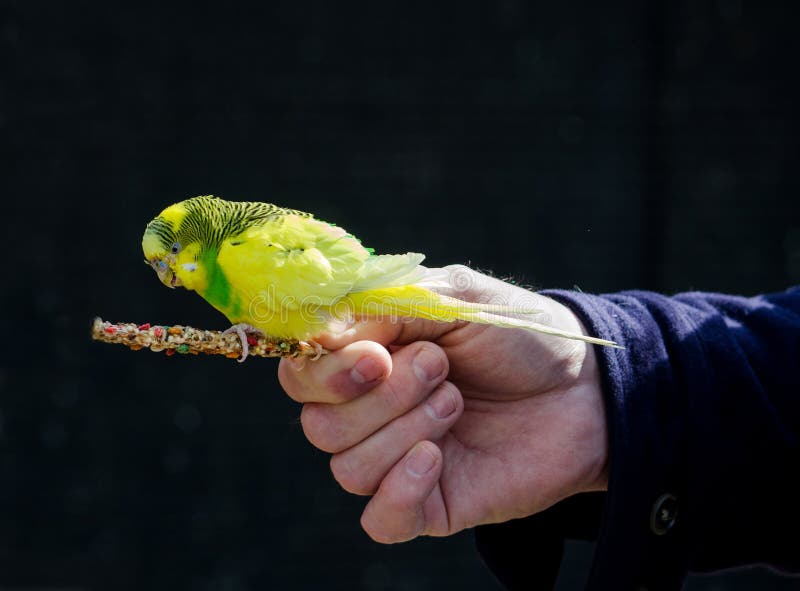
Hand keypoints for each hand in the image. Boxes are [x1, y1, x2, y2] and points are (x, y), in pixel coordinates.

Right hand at [278, 267, 607, 542]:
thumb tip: (325, 331)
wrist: (586, 389)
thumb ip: (386, 305)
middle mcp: (372, 411)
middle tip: (441, 366)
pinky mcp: (429, 504)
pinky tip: (439, 457)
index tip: (378, 355)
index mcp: (369, 357)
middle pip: (318, 424)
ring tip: (458, 401)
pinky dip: (400, 489)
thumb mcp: (454, 297)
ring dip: (405, 429)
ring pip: (347, 468)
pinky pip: (379, 519)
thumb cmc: (519, 335)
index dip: (326, 370)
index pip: (302, 373)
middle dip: (382, 396)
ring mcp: (397, 460)